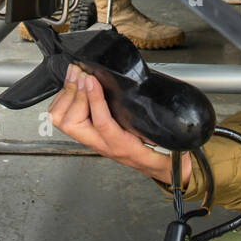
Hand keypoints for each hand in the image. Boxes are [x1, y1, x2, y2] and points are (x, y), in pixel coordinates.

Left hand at [48, 64, 190, 183]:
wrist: (157, 168)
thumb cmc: (161, 156)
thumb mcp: (171, 150)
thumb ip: (173, 143)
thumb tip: (179, 129)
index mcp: (122, 146)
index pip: (103, 123)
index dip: (95, 100)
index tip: (93, 79)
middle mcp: (101, 144)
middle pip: (74, 122)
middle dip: (75, 94)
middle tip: (81, 72)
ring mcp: (90, 139)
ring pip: (64, 120)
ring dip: (67, 95)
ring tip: (76, 75)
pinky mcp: (85, 132)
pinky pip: (62, 117)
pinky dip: (62, 99)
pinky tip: (72, 85)